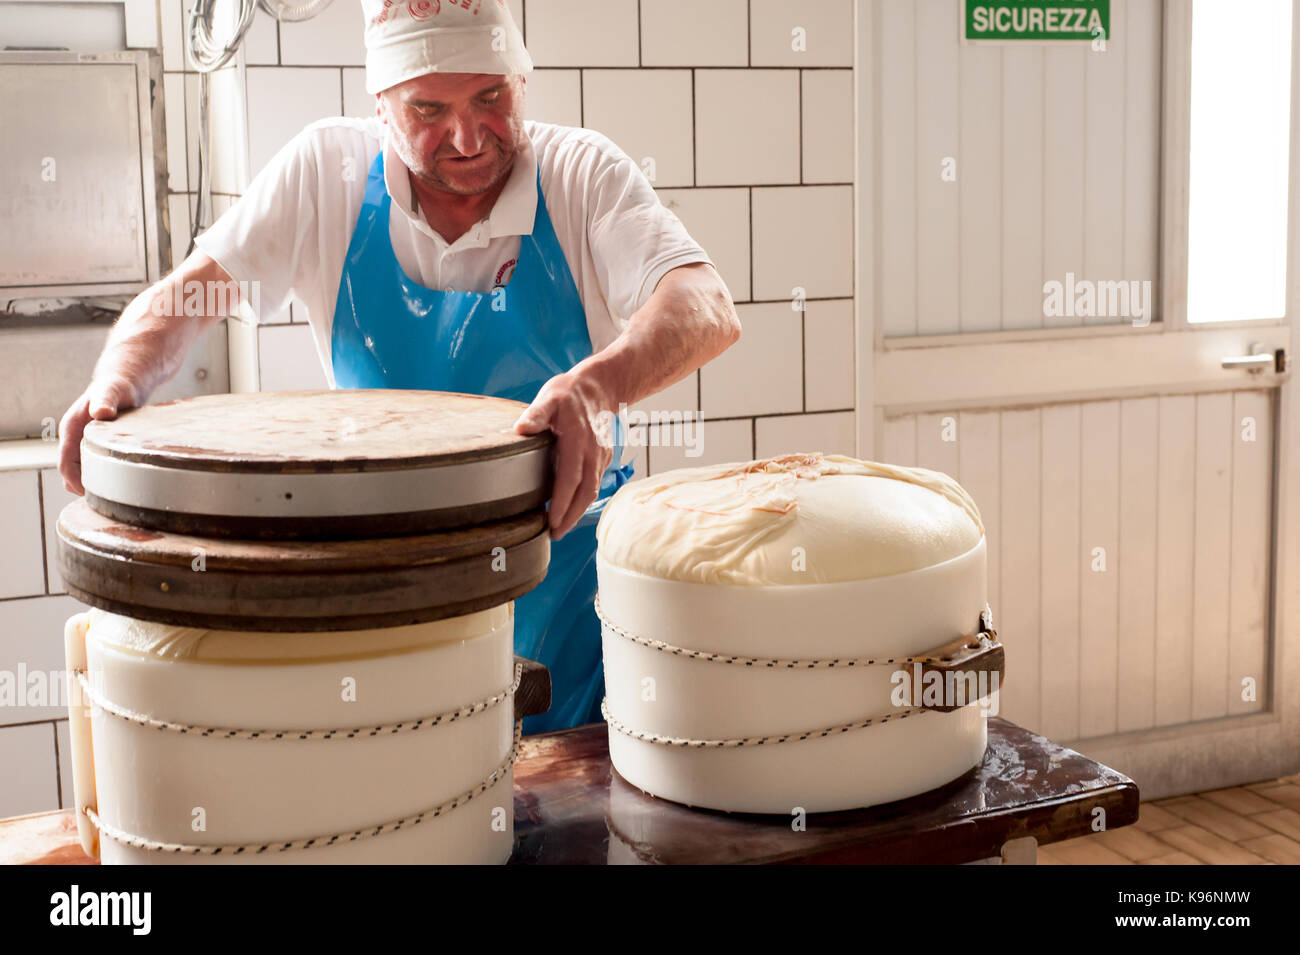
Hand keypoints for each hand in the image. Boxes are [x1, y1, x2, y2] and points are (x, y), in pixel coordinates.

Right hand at [58, 377, 137, 495]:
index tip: (91, 493)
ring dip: (89, 484)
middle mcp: (73, 438)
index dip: (75, 480)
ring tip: (111, 496)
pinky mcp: (92, 446)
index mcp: (71, 428)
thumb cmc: (116, 387)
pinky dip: (97, 477)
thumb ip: (105, 401)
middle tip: (105, 500)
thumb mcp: (111, 391)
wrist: (122, 384)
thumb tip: (101, 412)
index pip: (65, 463)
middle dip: (82, 487)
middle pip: (69, 472)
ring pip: (78, 471)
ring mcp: (81, 443)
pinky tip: (115, 484)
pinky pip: (90, 467)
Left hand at [513, 371, 613, 539]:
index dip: (562, 503)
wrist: (601, 386)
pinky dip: (583, 499)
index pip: (570, 478)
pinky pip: (594, 483)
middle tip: (555, 536)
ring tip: (560, 528)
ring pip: (592, 490)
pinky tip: (571, 508)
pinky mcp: (603, 458)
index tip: (551, 522)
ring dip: (578, 512)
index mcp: (577, 440)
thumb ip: (536, 414)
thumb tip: (521, 428)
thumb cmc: (569, 393)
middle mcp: (592, 452)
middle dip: (571, 517)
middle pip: (585, 492)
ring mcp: (600, 456)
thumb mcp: (549, 398)